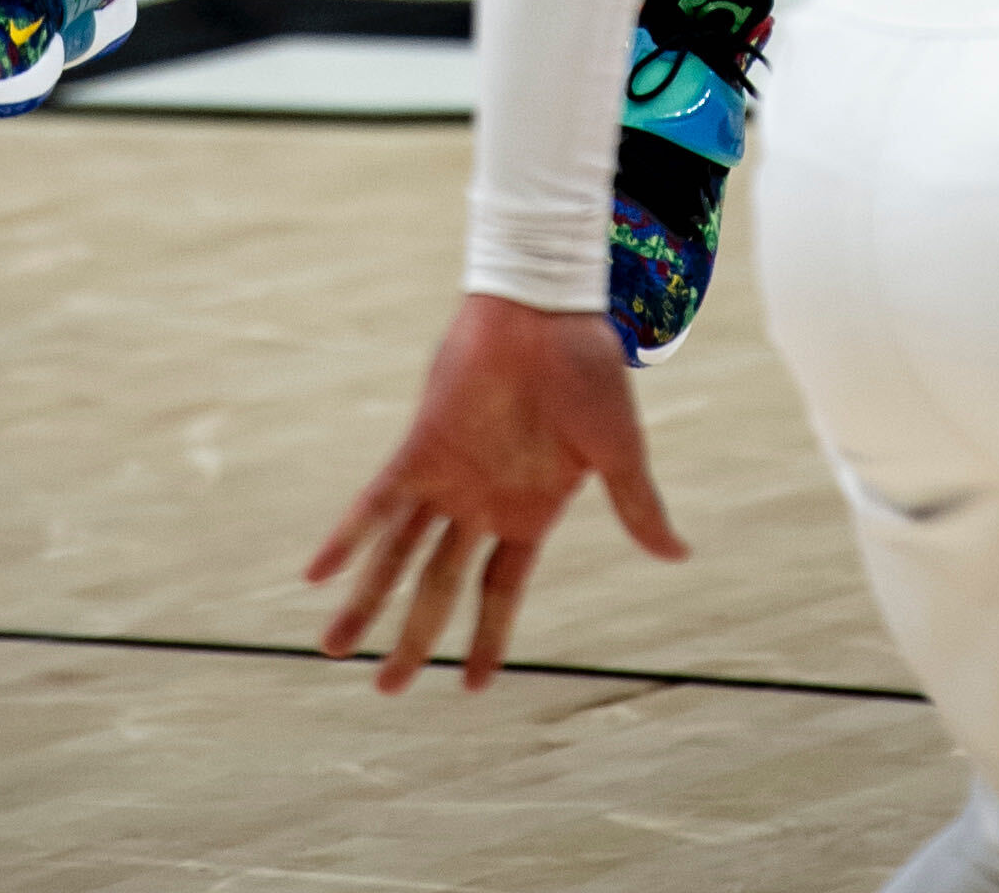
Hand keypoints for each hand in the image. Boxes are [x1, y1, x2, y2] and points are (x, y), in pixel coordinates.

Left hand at [305, 294, 684, 693]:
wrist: (549, 306)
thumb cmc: (590, 370)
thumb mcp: (619, 452)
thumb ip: (638, 507)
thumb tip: (681, 553)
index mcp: (527, 512)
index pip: (498, 593)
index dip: (486, 640)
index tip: (470, 687)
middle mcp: (480, 504)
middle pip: (438, 588)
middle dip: (412, 641)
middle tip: (385, 692)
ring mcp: (447, 477)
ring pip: (397, 557)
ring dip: (365, 603)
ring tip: (332, 651)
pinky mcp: (420, 447)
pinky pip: (375, 502)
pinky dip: (346, 537)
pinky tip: (317, 573)